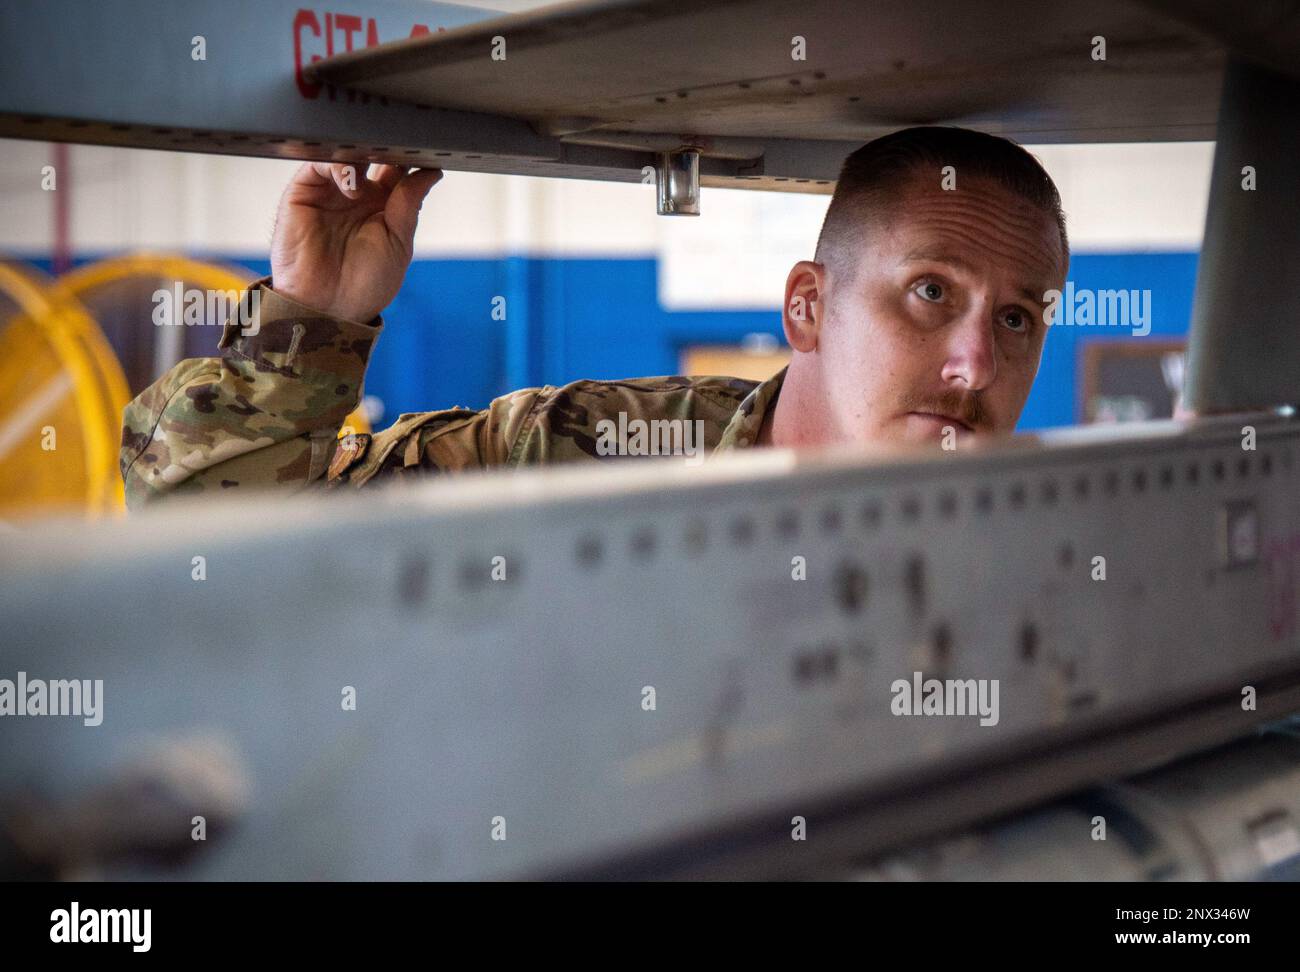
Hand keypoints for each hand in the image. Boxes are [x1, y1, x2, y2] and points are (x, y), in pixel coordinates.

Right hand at [270, 163, 442, 322]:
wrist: (329, 308)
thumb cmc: (364, 286)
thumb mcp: (399, 244)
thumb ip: (409, 205)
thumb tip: (430, 173)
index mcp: (382, 206)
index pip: (397, 169)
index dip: (410, 159)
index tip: (425, 153)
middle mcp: (356, 195)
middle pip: (372, 155)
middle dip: (386, 148)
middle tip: (399, 148)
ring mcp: (330, 192)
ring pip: (346, 154)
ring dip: (363, 156)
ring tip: (375, 174)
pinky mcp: (302, 193)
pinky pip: (317, 165)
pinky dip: (338, 167)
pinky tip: (352, 188)